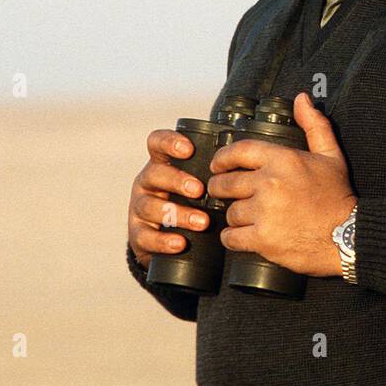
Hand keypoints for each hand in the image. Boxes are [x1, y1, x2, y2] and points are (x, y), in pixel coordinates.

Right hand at [128, 130, 207, 267]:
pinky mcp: (138, 234)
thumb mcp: (198, 181)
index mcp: (162, 164)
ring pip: (150, 206)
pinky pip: (145, 236)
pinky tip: (180, 243)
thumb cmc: (190, 201)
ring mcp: (139, 207)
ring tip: (202, 222)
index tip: (188, 149)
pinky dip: (164, 241)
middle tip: (199, 190)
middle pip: (155, 174)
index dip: (169, 142)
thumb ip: (212, 172)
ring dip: (178, 214)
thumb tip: (247, 164)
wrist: (166, 236)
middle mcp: (148, 182)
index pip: (157, 143)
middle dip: (178, 181)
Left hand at [208, 92, 356, 276]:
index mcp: (283, 160)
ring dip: (233, 216)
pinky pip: (231, 237)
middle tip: (224, 192)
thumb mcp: (331, 155)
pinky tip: (241, 236)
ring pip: (230, 212)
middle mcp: (270, 183)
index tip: (217, 165)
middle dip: (221, 188)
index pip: (239, 151)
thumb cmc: (337, 196)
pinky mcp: (262, 239)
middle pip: (226, 183)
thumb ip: (314, 125)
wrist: (347, 235)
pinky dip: (233, 238)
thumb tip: (302, 100)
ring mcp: (264, 212)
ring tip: (243, 217)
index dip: (222, 158)